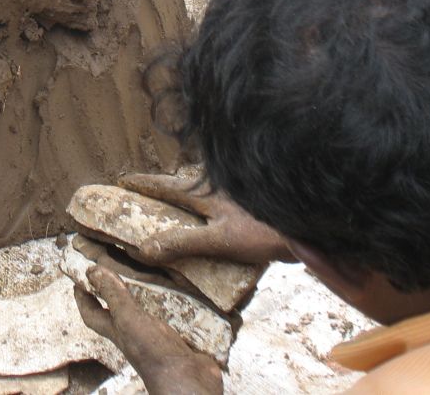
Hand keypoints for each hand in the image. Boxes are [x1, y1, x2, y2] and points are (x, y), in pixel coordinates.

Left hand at [75, 265, 222, 394]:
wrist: (186, 380)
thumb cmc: (153, 353)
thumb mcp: (128, 319)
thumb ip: (113, 296)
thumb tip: (91, 272)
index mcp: (116, 330)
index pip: (91, 313)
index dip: (82, 297)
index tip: (78, 280)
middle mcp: (132, 334)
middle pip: (114, 312)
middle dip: (109, 294)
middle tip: (109, 274)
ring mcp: (152, 338)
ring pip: (140, 314)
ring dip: (138, 299)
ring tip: (140, 281)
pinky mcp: (172, 339)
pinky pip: (165, 318)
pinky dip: (166, 306)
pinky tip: (173, 299)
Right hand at [119, 172, 292, 264]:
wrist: (308, 226)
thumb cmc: (264, 230)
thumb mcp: (218, 239)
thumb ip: (181, 243)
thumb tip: (143, 249)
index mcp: (206, 193)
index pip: (166, 186)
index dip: (143, 184)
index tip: (122, 180)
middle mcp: (218, 190)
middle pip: (183, 186)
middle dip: (162, 188)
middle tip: (143, 191)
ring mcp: (235, 199)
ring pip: (202, 194)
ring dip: (185, 198)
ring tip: (171, 206)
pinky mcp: (250, 210)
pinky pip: (218, 206)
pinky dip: (206, 210)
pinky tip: (209, 222)